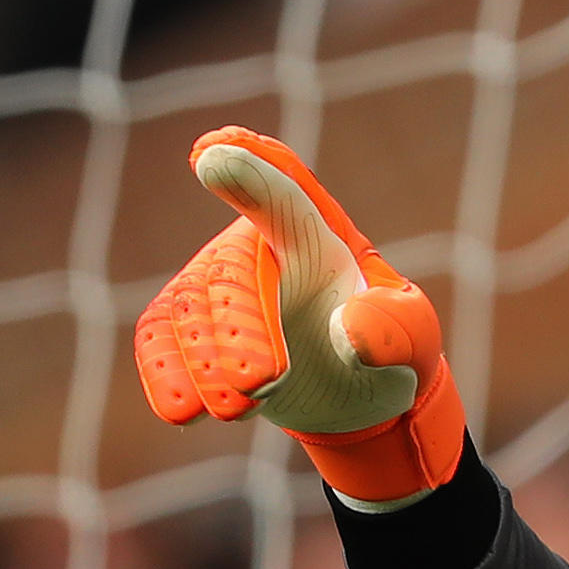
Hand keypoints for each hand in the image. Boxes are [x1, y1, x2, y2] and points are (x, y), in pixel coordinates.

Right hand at [134, 127, 464, 504]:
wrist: (355, 390)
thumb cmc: (387, 343)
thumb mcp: (411, 336)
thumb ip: (391, 329)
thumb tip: (350, 330)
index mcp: (315, 232)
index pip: (281, 194)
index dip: (248, 173)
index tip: (214, 157)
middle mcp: (254, 248)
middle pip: (228, 274)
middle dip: (238, 329)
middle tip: (263, 383)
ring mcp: (213, 286)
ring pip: (187, 311)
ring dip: (206, 362)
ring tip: (240, 409)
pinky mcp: (186, 327)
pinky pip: (158, 339)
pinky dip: (164, 373)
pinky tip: (183, 412)